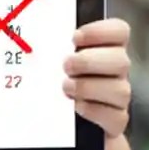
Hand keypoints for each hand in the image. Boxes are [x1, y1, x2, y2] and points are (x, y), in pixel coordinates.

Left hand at [63, 18, 131, 137]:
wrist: (62, 119)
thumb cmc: (55, 75)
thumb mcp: (53, 54)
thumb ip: (53, 42)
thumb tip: (27, 29)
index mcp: (108, 46)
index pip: (120, 31)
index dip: (101, 31)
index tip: (75, 37)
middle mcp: (117, 70)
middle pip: (121, 60)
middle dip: (90, 61)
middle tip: (66, 64)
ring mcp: (119, 96)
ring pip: (121, 90)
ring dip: (90, 87)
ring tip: (66, 87)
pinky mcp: (115, 120)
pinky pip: (115, 116)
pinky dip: (94, 110)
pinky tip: (76, 106)